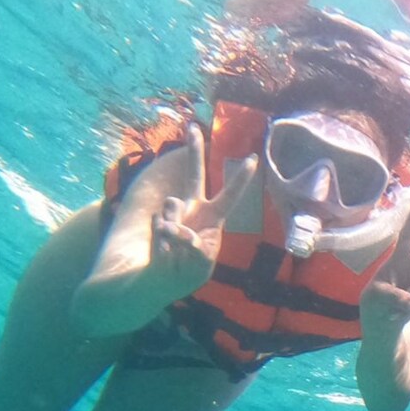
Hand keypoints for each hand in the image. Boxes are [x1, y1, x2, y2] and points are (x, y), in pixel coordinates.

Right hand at [147, 124, 256, 301]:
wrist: (156, 283)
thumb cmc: (185, 274)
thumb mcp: (199, 266)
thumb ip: (194, 247)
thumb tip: (176, 225)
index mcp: (213, 220)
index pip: (230, 196)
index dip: (241, 178)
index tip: (254, 158)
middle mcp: (194, 210)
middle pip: (194, 176)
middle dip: (194, 152)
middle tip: (192, 127)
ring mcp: (174, 213)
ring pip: (173, 206)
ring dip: (175, 231)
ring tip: (176, 252)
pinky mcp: (158, 221)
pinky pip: (162, 224)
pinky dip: (166, 241)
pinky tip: (165, 252)